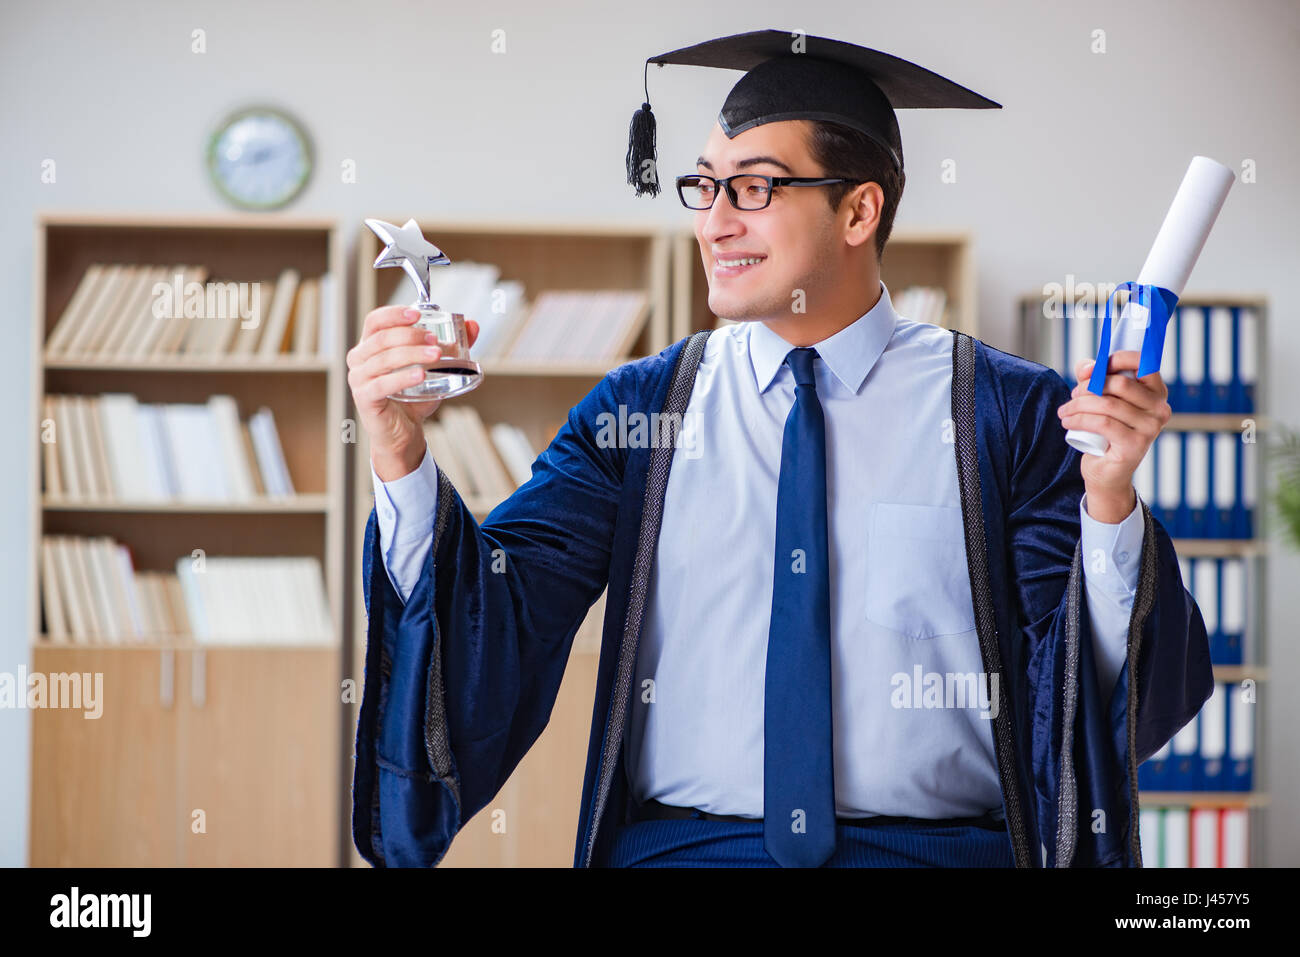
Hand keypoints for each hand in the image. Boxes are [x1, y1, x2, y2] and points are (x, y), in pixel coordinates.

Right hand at [347, 306, 478, 480]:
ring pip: (384, 359)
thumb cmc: (413, 397)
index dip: (394, 314)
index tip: (417, 314)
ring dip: (412, 354)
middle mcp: (360, 359)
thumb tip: (473, 325)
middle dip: (411, 335)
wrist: (404, 432)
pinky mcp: (364, 398)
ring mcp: (359, 379)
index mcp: (371, 346)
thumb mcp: (434, 369)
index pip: (375, 321)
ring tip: (436, 355)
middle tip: (435, 341)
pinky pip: (382, 384)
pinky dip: (402, 377)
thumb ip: (452, 346)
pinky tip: (420, 374)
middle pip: (382, 338)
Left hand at [1056, 350, 1170, 522]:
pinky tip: (1067, 421)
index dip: (1116, 359)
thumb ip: (1094, 377)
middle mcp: (1160, 408)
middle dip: (1089, 386)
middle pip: (1120, 384)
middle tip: (1073, 395)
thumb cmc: (1105, 430)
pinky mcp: (1135, 445)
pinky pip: (1102, 423)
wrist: (1108, 471)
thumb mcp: (1101, 399)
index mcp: (1157, 392)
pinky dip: (1079, 419)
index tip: (1090, 369)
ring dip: (1079, 404)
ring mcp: (1151, 428)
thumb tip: (1086, 366)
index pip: (1144, 364)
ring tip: (1065, 411)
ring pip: (1108, 404)